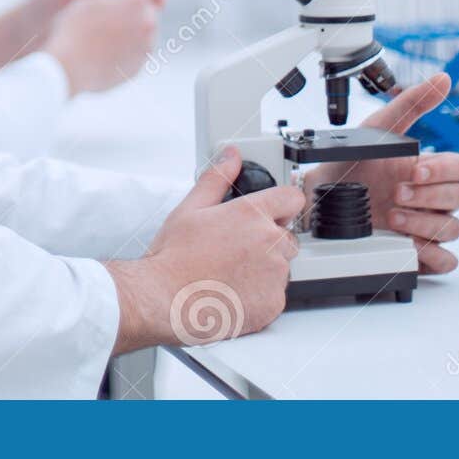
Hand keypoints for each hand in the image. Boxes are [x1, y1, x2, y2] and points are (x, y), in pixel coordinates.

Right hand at [43, 0, 160, 95]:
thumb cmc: (73, 28)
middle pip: (146, 6)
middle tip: (110, 11)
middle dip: (132, 6)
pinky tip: (107, 50)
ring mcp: (146, 45)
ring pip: (144, 30)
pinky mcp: (140, 65)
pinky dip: (128, 48)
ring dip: (132, 27)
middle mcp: (148, 20)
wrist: (68, 67)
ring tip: (106, 33)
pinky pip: (137, 51)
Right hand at [107, 147, 303, 352]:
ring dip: (265, 268)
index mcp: (252, 214)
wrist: (166, 299)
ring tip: (231, 272)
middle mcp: (269, 242)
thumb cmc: (174, 256)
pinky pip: (275, 294)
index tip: (274, 212)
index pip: (292, 198)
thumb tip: (230, 156)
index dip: (282, 205)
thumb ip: (217, 177)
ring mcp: (274, 274)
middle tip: (237, 248)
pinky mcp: (273, 302)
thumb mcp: (191, 207)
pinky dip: (261, 294)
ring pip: (282, 267)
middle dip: (268, 240)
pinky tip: (234, 291)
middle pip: (287, 236)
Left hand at [303, 74, 458, 272]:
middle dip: (429, 195)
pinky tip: (410, 244)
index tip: (413, 171)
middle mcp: (429, 198)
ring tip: (393, 216)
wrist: (319, 200)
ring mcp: (424, 226)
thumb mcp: (377, 129)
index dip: (441, 171)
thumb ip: (411, 104)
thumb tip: (443, 79)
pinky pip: (445, 260)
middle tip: (397, 193)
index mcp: (426, 169)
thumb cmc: (349, 165)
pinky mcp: (417, 252)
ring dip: (426, 223)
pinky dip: (433, 254)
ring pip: (453, 229)